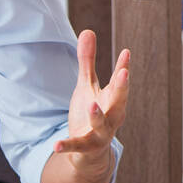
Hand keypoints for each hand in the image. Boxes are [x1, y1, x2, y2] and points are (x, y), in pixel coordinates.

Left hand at [54, 29, 128, 173]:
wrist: (89, 152)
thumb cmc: (91, 113)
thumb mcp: (87, 86)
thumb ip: (87, 61)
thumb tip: (88, 30)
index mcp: (113, 99)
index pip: (120, 82)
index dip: (123, 67)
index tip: (126, 52)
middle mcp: (112, 116)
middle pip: (119, 101)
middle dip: (122, 88)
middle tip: (124, 73)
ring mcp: (101, 133)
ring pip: (102, 124)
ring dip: (97, 115)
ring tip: (91, 104)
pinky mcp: (87, 147)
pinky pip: (77, 146)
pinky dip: (67, 145)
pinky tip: (56, 145)